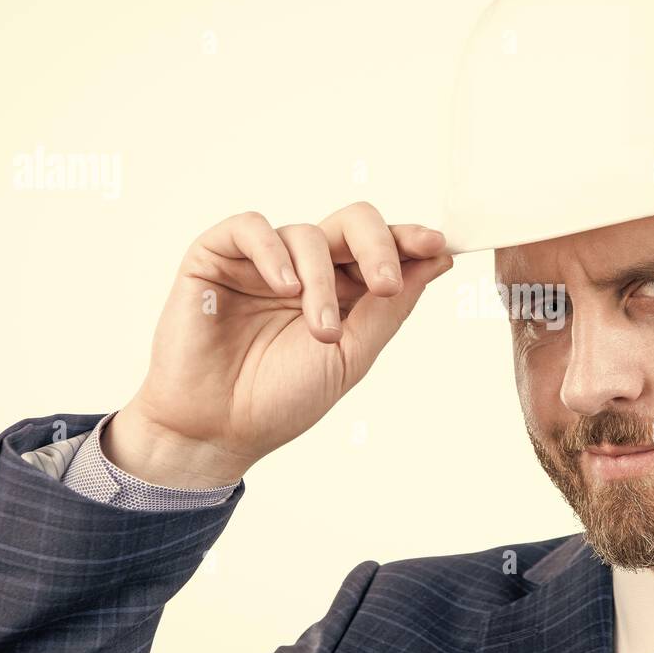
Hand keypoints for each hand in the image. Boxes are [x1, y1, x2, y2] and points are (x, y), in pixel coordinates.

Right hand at [102, 203, 452, 487]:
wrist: (217, 429)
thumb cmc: (280, 399)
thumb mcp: (351, 355)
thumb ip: (390, 307)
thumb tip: (437, 261)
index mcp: (342, 290)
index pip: (380, 248)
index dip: (409, 240)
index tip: (436, 245)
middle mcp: (305, 269)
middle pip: (351, 223)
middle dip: (377, 246)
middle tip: (385, 281)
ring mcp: (261, 262)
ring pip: (306, 234)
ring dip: (321, 282)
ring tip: (320, 330)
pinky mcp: (216, 257)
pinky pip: (249, 227)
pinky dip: (271, 250)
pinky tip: (283, 286)